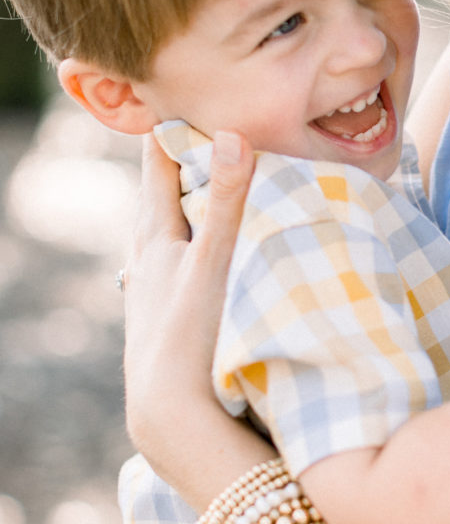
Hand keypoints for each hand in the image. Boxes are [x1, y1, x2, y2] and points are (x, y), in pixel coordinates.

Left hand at [122, 130, 256, 496]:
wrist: (171, 421)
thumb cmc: (191, 338)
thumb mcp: (214, 262)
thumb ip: (227, 201)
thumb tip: (231, 135)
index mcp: (155, 240)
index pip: (159, 168)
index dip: (173, 133)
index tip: (190, 101)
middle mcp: (145, 264)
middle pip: (157, 202)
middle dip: (179, 171)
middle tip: (203, 139)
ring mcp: (151, 298)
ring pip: (163, 241)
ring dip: (184, 216)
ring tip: (203, 198)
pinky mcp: (164, 328)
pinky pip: (174, 274)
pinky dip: (189, 255)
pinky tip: (198, 268)